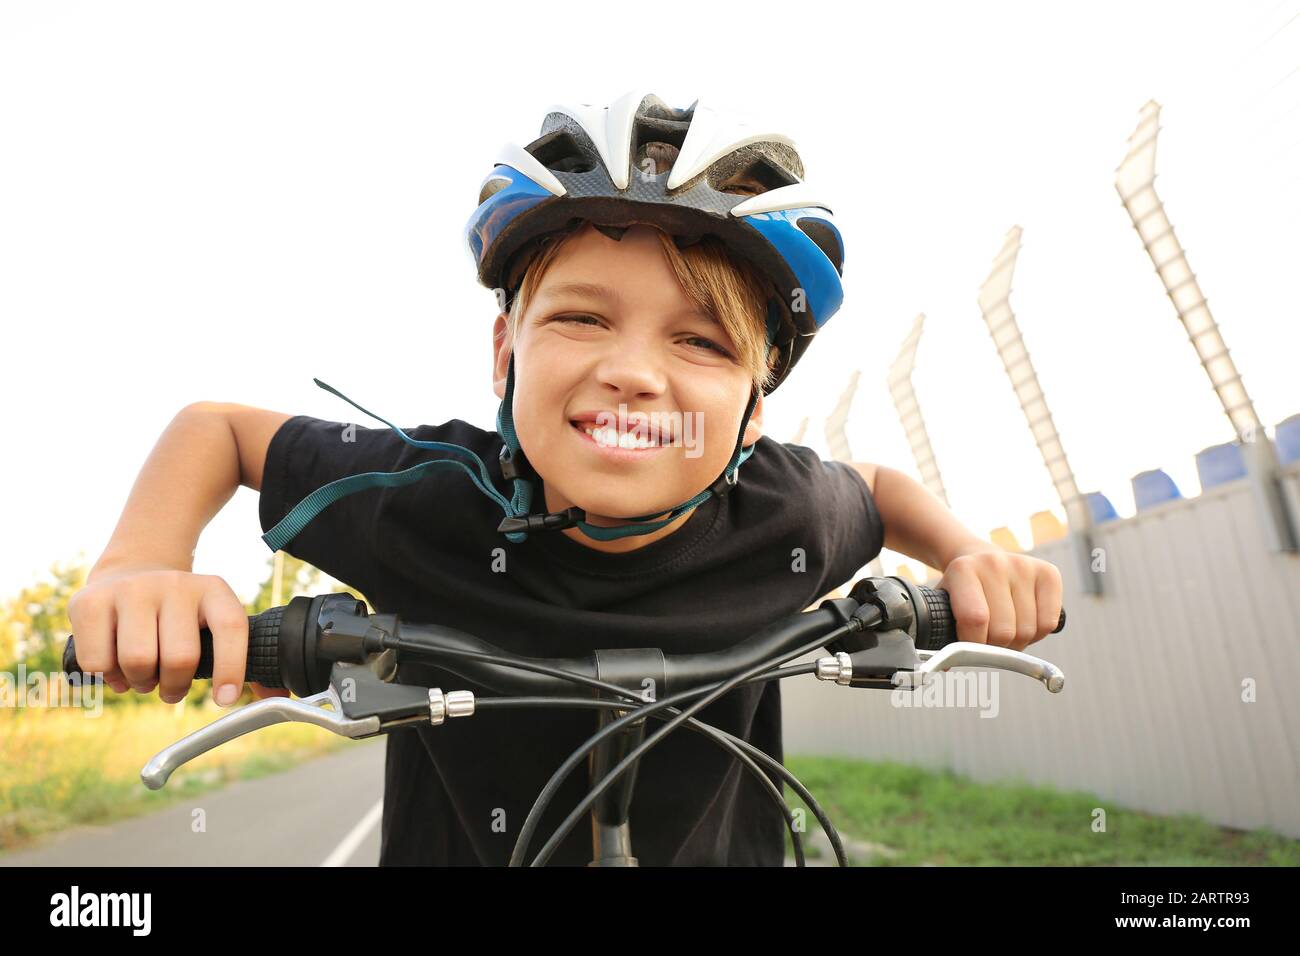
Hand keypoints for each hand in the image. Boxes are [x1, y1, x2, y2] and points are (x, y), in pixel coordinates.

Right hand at [67, 565, 249, 705]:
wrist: (129, 573)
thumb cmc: (175, 614)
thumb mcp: (207, 618)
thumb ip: (226, 651)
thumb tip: (248, 695)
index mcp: (212, 589)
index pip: (230, 627)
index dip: (230, 667)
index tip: (224, 700)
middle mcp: (174, 583)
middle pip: (179, 658)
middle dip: (174, 686)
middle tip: (170, 688)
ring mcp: (131, 589)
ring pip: (138, 661)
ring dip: (140, 683)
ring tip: (142, 676)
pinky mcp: (90, 601)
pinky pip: (97, 662)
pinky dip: (107, 678)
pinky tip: (114, 667)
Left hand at [937, 544, 1062, 650]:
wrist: (982, 561)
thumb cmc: (963, 591)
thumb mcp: (944, 604)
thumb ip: (941, 631)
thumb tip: (946, 665)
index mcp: (963, 570)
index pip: (974, 619)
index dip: (974, 645)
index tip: (969, 648)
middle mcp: (994, 563)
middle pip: (1003, 631)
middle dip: (996, 647)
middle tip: (989, 640)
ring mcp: (1023, 566)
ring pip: (1028, 631)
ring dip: (1017, 642)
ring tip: (1005, 630)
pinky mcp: (1048, 573)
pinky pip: (1049, 623)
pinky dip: (1038, 635)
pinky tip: (1024, 623)